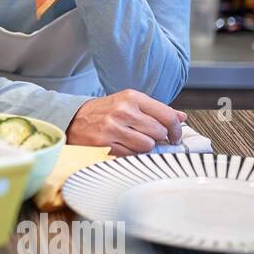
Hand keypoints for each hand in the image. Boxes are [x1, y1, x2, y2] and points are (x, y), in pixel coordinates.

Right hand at [66, 89, 185, 156]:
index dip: (175, 129)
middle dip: (158, 138)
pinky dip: (131, 154)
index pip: (166, 115)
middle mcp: (122, 111)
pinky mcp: (104, 145)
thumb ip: (154, 110)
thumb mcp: (127, 103)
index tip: (174, 136)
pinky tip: (123, 147)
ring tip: (134, 142)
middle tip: (151, 138)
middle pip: (159, 132)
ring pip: (147, 146)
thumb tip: (181, 117)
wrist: (72, 119)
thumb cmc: (103, 112)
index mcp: (131, 97)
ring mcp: (112, 128)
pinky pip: (131, 156)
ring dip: (144, 148)